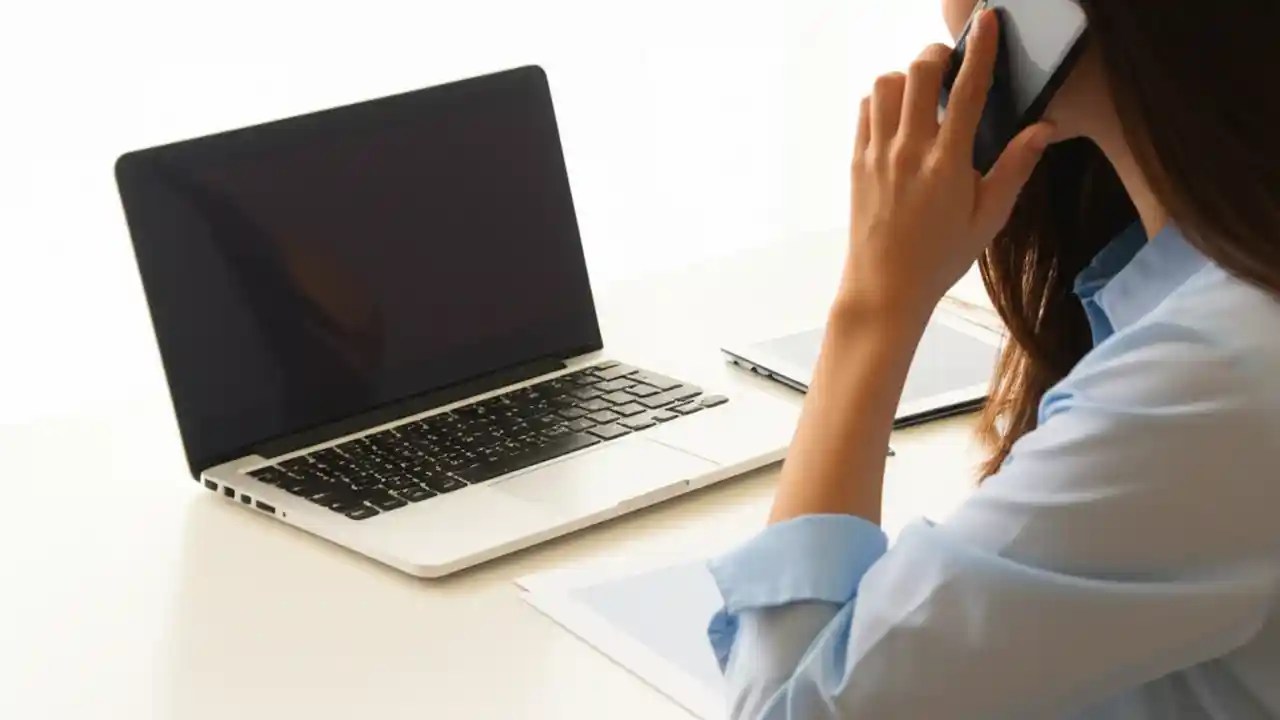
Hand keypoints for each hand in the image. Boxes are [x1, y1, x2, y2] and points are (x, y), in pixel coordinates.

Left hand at [837, 9, 1054, 323]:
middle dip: (938, 56)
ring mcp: (877, 154)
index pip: (967, 91)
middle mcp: (908, 151)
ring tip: (923, 95)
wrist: (885, 287)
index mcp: (947, 163)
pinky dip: (882, 99)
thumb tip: (1044, 127)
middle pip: (917, 72)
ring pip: (885, 84)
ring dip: (906, 77)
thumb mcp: (989, 218)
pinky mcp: (856, 162)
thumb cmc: (940, 257)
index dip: (980, 50)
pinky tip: (899, 116)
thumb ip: (1015, 167)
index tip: (987, 21)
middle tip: (951, 66)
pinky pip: (865, 109)